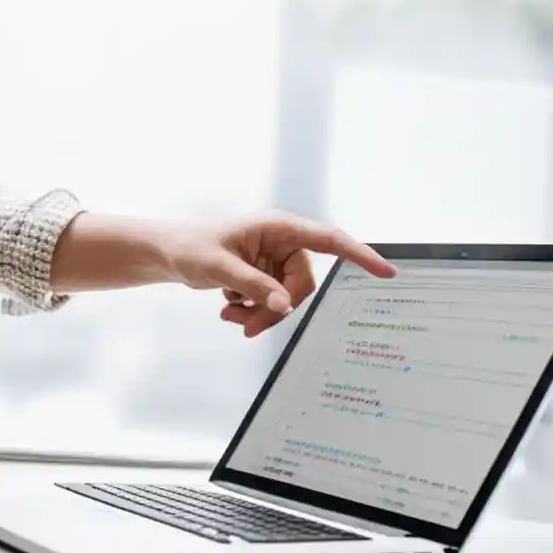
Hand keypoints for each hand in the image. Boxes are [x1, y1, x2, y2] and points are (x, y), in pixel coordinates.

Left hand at [162, 210, 395, 337]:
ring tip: (229, 315)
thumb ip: (254, 286)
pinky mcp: (263, 276)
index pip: (329, 239)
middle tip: (246, 326)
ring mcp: (273, 260)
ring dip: (260, 312)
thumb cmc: (189, 247)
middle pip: (302, 284)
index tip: (385, 272)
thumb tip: (285, 305)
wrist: (167, 253)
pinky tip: (228, 307)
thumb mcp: (219, 267)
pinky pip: (272, 301)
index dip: (360, 255)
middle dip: (276, 308)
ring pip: (287, 298)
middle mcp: (281, 242)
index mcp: (279, 227)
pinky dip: (252, 310)